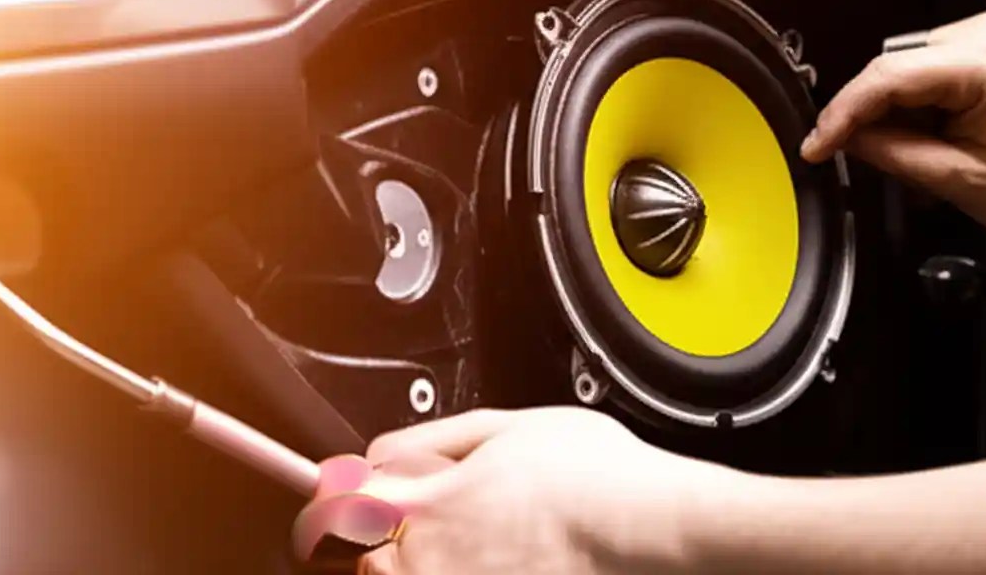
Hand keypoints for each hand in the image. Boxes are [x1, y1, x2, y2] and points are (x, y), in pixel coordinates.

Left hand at [355, 407, 711, 574]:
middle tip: (451, 519)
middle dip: (395, 536)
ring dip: (426, 564)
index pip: (339, 508)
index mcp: (426, 503)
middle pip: (374, 557)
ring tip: (487, 545)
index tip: (345, 498)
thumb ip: (430, 440)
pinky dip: (466, 573)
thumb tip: (381, 454)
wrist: (646, 527)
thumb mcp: (506, 425)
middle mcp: (431, 560)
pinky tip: (507, 559)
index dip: (340, 499)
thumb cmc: (593, 477)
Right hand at [800, 10, 985, 235]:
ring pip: (896, 73)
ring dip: (888, 114)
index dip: (842, 113)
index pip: (888, 78)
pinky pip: (914, 74)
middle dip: (865, 116)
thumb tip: (846, 142)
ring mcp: (976, 35)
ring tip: (915, 155)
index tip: (816, 145)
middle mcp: (979, 35)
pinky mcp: (971, 46)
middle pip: (888, 70)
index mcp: (984, 66)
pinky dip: (907, 108)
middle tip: (854, 159)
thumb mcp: (963, 182)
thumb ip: (896, 156)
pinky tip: (926, 137)